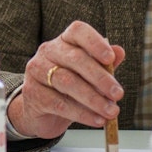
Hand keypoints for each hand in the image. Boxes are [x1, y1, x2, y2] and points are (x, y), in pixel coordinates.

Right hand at [8, 20, 124, 138]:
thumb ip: (104, 65)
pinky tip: (97, 120)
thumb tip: (119, 51)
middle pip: (75, 59)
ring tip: (111, 111)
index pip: (78, 31)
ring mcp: (37, 71)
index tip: (110, 59)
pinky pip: (59, 103)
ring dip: (93, 98)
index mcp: (64, 41)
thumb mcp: (89, 76)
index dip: (95, 42)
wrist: (43, 112)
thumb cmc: (69, 89)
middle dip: (100, 78)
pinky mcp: (32, 93)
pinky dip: (82, 113)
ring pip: (67, 82)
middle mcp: (48, 51)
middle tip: (118, 94)